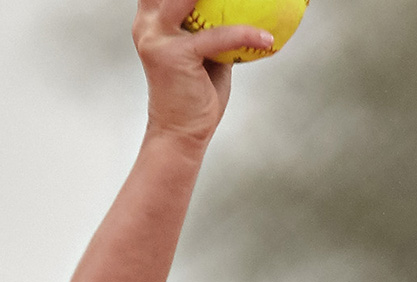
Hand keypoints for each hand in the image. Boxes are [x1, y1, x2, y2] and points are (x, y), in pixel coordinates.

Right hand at [133, 0, 274, 146]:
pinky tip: (268, 40)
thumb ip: (215, 26)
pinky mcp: (173, 55)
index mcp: (153, 18)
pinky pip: (217, 36)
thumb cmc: (197, 93)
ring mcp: (156, 37)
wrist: (181, 134)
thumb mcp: (207, 52)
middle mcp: (148, 22)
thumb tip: (249, 8)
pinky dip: (245, 35)